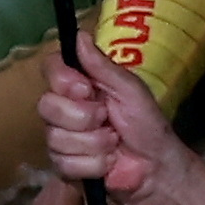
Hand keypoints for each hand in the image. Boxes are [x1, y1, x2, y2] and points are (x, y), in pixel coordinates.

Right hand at [39, 37, 204, 204]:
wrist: (157, 170)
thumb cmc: (148, 127)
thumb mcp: (130, 91)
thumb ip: (102, 66)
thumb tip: (78, 34)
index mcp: (81, 85)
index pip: (51, 69)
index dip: (64, 81)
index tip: (87, 90)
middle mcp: (66, 109)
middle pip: (47, 106)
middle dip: (84, 118)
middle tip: (109, 121)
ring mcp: (62, 139)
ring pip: (56, 138)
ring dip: (94, 144)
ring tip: (114, 145)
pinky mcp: (64, 167)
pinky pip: (64, 163)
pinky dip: (92, 165)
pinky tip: (107, 165)